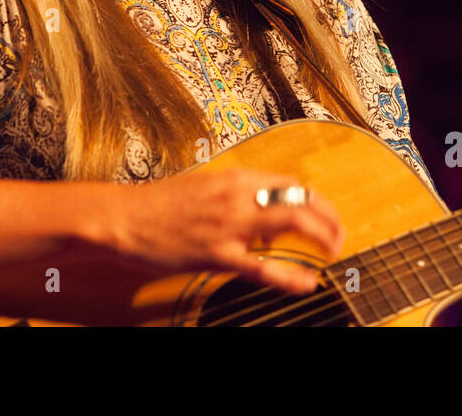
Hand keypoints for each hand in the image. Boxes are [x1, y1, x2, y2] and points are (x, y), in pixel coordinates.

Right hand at [98, 167, 345, 294]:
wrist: (122, 217)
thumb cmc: (157, 205)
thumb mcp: (202, 189)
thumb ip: (234, 198)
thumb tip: (261, 215)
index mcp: (234, 178)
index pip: (290, 183)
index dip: (313, 200)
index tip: (323, 215)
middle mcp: (237, 195)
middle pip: (300, 198)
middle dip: (329, 216)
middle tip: (339, 235)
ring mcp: (229, 224)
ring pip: (291, 221)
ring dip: (321, 235)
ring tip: (334, 251)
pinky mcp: (217, 254)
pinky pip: (263, 267)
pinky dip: (290, 276)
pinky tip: (307, 284)